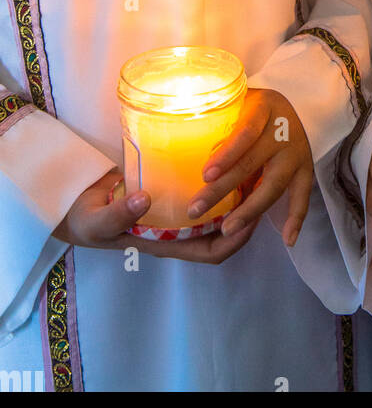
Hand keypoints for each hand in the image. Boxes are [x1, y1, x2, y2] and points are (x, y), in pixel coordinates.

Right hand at [53, 170, 257, 263]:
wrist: (73, 203)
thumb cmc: (87, 218)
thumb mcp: (98, 220)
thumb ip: (118, 213)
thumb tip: (144, 200)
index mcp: (167, 243)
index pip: (212, 252)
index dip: (237, 240)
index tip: (252, 217)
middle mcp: (177, 229)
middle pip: (224, 230)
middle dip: (247, 214)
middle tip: (262, 183)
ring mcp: (175, 210)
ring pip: (217, 209)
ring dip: (236, 194)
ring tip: (253, 166)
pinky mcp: (170, 190)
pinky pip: (201, 188)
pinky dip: (216, 178)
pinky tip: (224, 155)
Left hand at [185, 88, 312, 246]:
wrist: (292, 104)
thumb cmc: (251, 106)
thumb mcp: (237, 101)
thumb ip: (216, 117)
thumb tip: (173, 135)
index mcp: (264, 109)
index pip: (245, 132)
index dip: (227, 154)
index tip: (205, 174)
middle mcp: (284, 131)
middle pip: (252, 163)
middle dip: (223, 188)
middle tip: (195, 209)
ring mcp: (297, 152)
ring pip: (274, 184)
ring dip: (251, 209)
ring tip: (228, 229)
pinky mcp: (306, 169)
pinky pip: (303, 196)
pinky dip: (297, 218)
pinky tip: (287, 239)